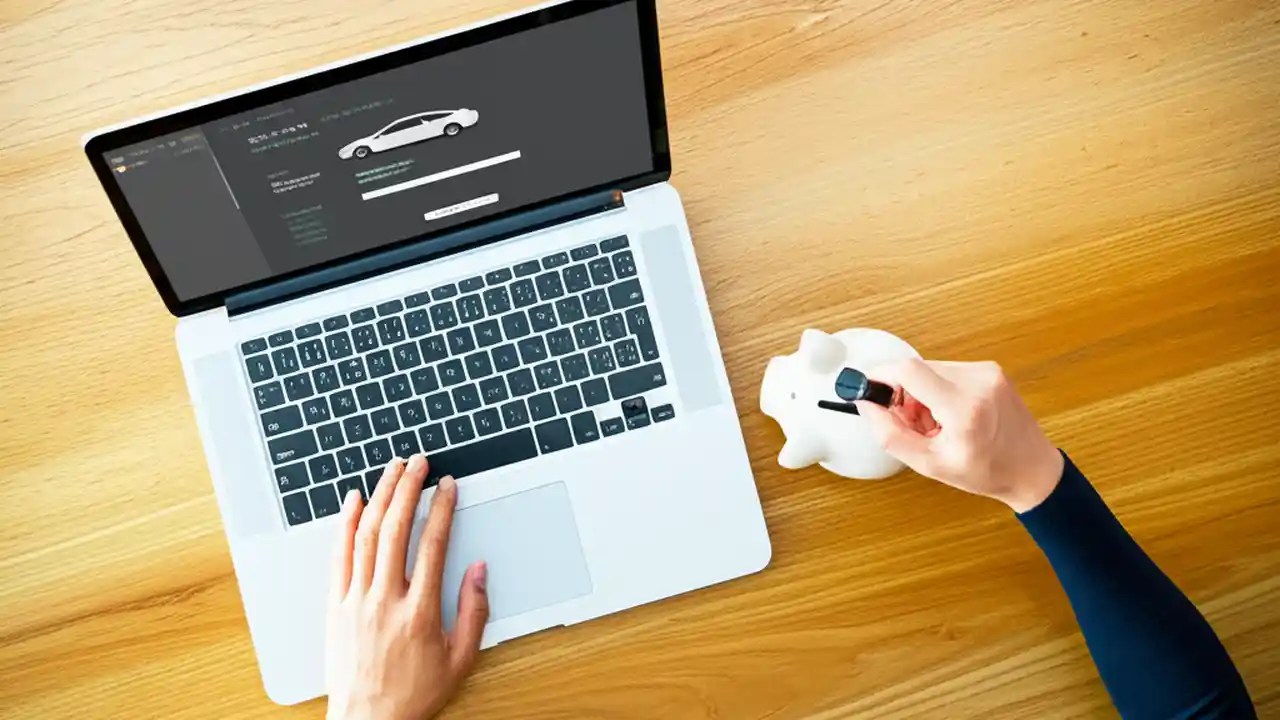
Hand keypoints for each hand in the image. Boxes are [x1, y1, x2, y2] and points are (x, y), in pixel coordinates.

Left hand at [325, 455, 488, 719]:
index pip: (433, 545)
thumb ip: (474, 611)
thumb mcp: (460, 659)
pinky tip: (352, 501)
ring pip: (366, 535)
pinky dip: (345, 524)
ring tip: (391, 470)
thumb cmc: (414, 694)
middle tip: (419, 463)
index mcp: (420, 612)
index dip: (442, 508)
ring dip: (380, 496)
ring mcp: (356, 600)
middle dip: (408, 488)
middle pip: (396, 529)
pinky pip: (338, 555)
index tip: (448, 485)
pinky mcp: (335, 605)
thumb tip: (478, 570)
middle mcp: (385, 600)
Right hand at [856, 359, 1063, 512]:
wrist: (1031, 469)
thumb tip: (867, 405)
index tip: (869, 387)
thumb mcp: (929, 464)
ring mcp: (988, 373)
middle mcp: (978, 383)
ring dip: (922, 392)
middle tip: (910, 422)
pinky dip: (940, 390)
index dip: (881, 375)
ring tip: (936, 423)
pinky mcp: (992, 370)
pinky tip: (951, 414)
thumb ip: (889, 434)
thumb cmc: (987, 472)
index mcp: (964, 409)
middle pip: (917, 370)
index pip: (909, 371)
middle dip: (903, 393)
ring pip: (931, 369)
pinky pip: (950, 371)